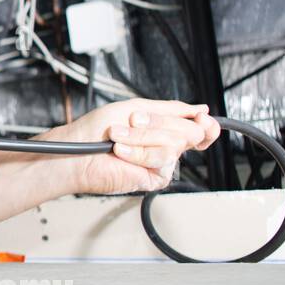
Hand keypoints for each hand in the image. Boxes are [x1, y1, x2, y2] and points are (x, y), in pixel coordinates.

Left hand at [42, 98, 220, 194]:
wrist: (79, 150)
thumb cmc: (96, 130)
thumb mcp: (136, 107)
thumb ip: (170, 109)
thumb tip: (200, 109)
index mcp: (163, 128)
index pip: (198, 129)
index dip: (205, 124)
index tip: (200, 117)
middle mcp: (163, 145)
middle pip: (188, 132)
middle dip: (159, 124)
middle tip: (134, 122)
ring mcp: (160, 162)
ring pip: (174, 144)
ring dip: (143, 136)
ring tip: (120, 137)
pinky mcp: (154, 178)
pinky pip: (161, 160)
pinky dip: (138, 152)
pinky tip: (122, 152)